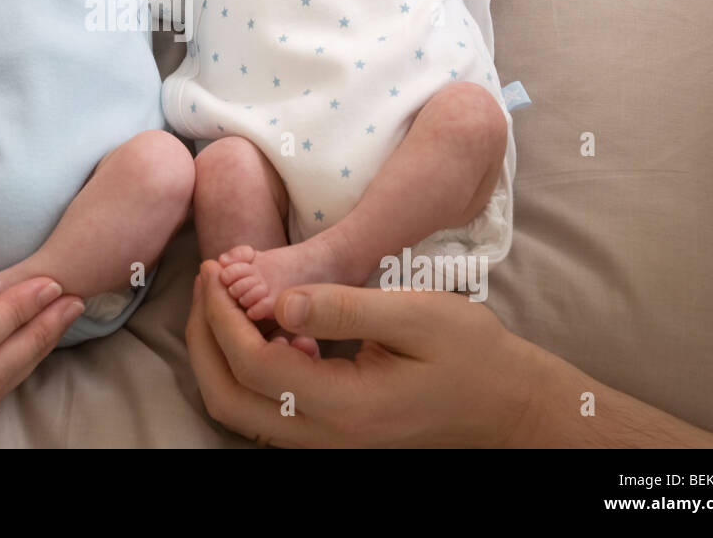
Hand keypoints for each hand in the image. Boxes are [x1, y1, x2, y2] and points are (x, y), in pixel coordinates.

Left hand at [185, 260, 545, 446]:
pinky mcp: (329, 435)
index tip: (217, 269)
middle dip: (204, 335)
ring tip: (226, 297)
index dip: (222, 315)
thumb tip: (279, 301)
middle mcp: (325, 436)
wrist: (508, 406)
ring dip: (220, 353)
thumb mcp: (416, 314)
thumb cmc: (472, 354)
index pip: (253, 365)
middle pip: (227, 398)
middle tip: (208, 281)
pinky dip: (248, 368)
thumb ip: (343, 308)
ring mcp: (325, 442)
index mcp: (344, 405)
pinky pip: (266, 410)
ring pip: (240, 409)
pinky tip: (272, 327)